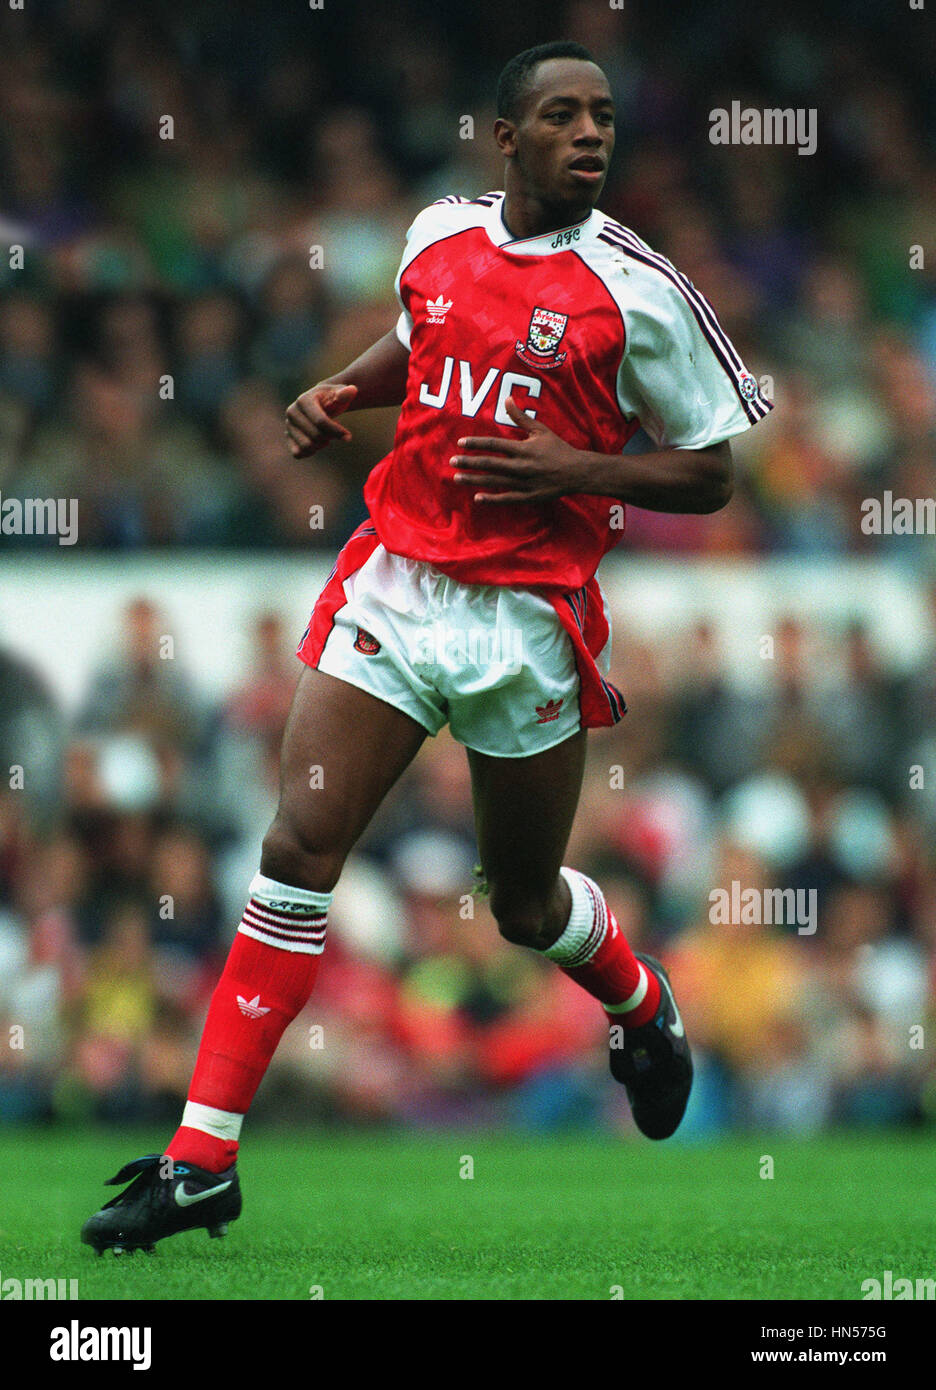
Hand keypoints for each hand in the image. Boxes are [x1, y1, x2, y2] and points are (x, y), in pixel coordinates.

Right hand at [285, 383, 357, 457]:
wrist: (320, 403)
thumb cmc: (332, 399)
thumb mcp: (340, 394)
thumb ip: (345, 394)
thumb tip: (352, 390)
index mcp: (303, 400)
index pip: (320, 421)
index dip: (336, 431)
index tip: (348, 436)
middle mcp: (292, 412)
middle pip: (316, 435)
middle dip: (330, 436)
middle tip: (335, 433)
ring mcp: (289, 425)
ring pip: (306, 446)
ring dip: (320, 445)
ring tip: (326, 438)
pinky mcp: (288, 437)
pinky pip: (298, 453)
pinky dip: (310, 452)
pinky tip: (317, 444)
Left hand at [449, 396, 584, 502]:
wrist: (577, 472)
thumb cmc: (557, 449)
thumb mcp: (540, 430)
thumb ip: (520, 417)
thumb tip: (507, 399)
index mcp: (523, 448)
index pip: (495, 445)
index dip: (476, 444)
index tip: (461, 443)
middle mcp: (522, 466)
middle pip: (490, 464)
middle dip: (469, 463)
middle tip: (452, 462)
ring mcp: (524, 483)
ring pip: (495, 481)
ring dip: (475, 480)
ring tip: (457, 478)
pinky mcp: (528, 496)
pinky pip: (507, 498)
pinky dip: (492, 499)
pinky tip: (477, 498)